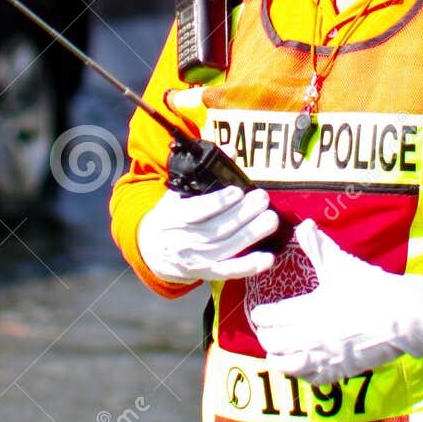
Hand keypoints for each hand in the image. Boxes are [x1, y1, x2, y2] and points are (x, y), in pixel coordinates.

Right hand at [137, 186, 278, 284]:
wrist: (151, 251)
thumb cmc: (169, 217)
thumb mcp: (177, 193)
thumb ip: (204, 172)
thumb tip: (231, 148)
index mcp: (172, 217)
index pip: (195, 210)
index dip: (218, 202)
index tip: (237, 191)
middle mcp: (182, 240)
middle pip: (216, 229)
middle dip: (243, 214)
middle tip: (262, 199)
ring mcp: (195, 259)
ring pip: (226, 248)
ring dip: (251, 234)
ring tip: (271, 219)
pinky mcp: (206, 273)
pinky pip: (229, 271)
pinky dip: (248, 266)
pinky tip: (267, 258)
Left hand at [248, 219, 422, 385]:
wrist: (403, 316)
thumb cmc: (369, 288)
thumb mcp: (340, 264)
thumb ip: (317, 246)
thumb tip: (304, 224)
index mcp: (305, 310)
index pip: (269, 318)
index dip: (261, 315)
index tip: (260, 312)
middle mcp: (308, 338)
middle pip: (271, 343)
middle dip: (266, 335)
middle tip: (268, 328)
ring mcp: (322, 358)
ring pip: (285, 365)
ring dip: (279, 357)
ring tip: (280, 349)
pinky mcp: (338, 371)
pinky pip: (310, 379)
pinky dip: (301, 373)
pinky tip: (302, 364)